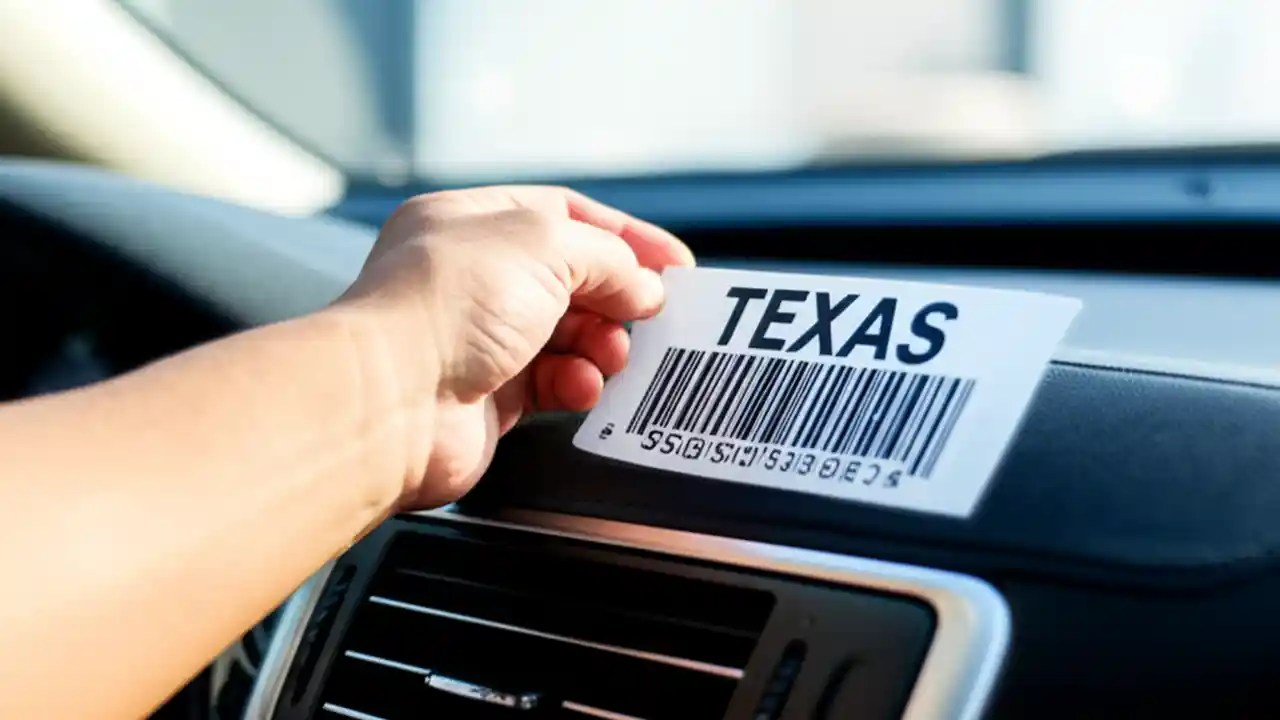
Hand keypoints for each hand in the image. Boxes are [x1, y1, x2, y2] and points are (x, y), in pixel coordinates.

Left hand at [334, 186, 694, 507]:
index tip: (672, 264)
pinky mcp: (485, 397)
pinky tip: (582, 386)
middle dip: (614, 297)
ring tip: (613, 353)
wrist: (391, 401)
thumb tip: (643, 288)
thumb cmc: (445, 307)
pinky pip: (550, 384)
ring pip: (565, 335)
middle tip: (651, 315)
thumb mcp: (543, 244)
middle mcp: (469, 277)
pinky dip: (575, 383)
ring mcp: (475, 338)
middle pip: (568, 279)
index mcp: (469, 222)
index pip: (562, 214)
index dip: (623, 236)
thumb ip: (607, 258)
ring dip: (599, 343)